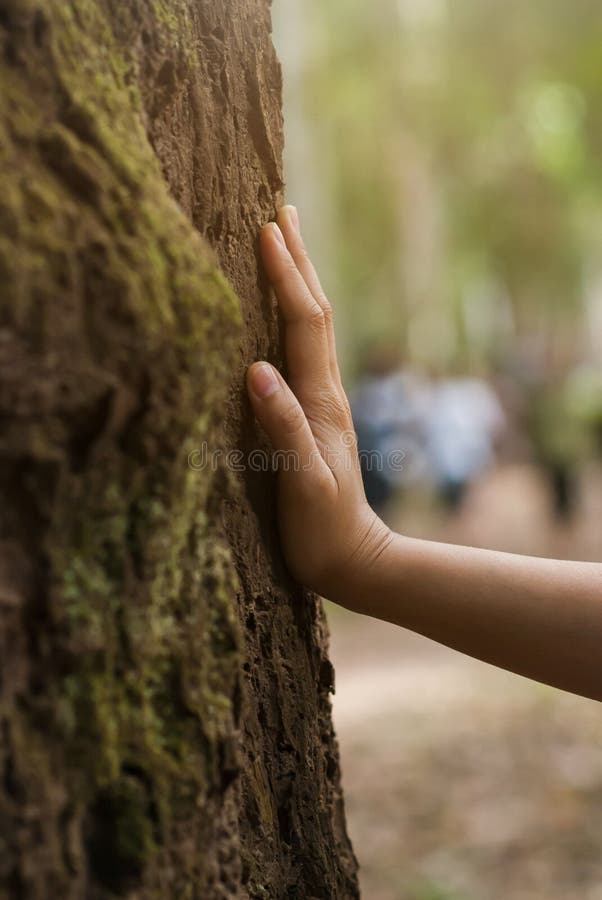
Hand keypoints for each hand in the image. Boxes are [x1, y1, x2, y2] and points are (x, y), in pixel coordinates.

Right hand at [246, 206, 391, 603]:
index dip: (285, 275)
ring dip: (299, 280)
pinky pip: (301, 352)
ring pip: (310, 327)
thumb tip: (255, 370)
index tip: (267, 227)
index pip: (302, 322)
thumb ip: (282, 427)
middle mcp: (324, 391)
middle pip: (313, 310)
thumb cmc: (323, 528)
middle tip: (282, 209)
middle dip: (299, 258)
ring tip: (284, 244)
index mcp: (320, 399)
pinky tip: (281, 315)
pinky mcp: (313, 416)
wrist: (355, 559)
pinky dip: (291, 317)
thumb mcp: (301, 481)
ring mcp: (321, 402)